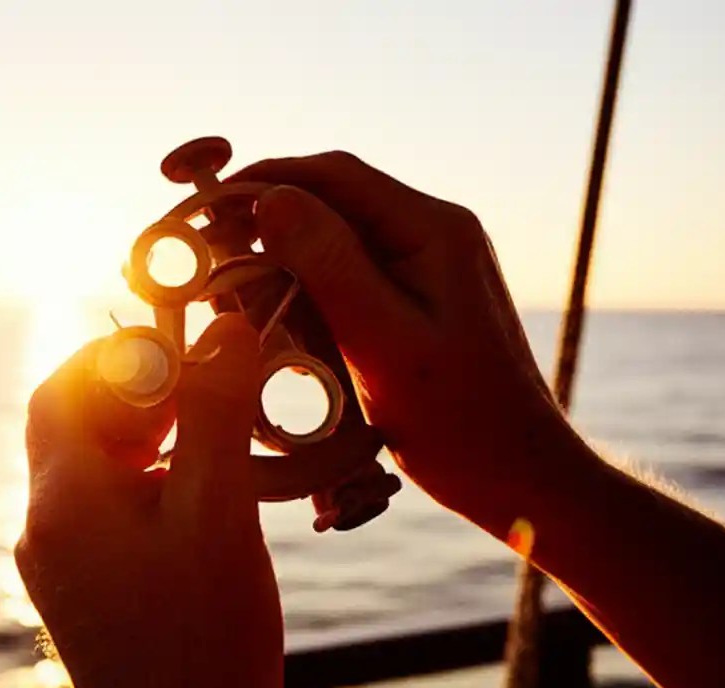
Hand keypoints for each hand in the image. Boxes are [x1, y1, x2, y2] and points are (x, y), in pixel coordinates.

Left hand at [15, 314, 282, 687]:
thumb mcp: (218, 514)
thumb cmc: (201, 643)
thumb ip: (215, 416)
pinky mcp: (88, 593)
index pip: (63, 388)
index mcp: (66, 500)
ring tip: (220, 441)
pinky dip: (151, 483)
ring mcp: (63, 566)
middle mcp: (49, 529)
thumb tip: (224, 332)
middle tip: (211, 387)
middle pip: (77, 426)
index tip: (184, 345)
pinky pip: (109, 512)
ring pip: (97, 470)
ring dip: (152, 439)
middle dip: (142, 395)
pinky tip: (206, 498)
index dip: (117, 353)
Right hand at [229, 153, 578, 522]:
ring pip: (338, 239)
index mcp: (435, 230)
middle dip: (266, 222)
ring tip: (233, 291)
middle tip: (207, 253)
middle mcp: (436, 233)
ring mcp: (431, 266)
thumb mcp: (385, 343)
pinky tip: (278, 319)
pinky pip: (353, 276)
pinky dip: (308, 291)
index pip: (335, 174)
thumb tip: (271, 198)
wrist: (520, 475)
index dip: (263, 179)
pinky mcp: (421, 300)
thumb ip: (330, 265)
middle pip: (334, 201)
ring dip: (283, 259)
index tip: (204, 204)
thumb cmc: (461, 420)